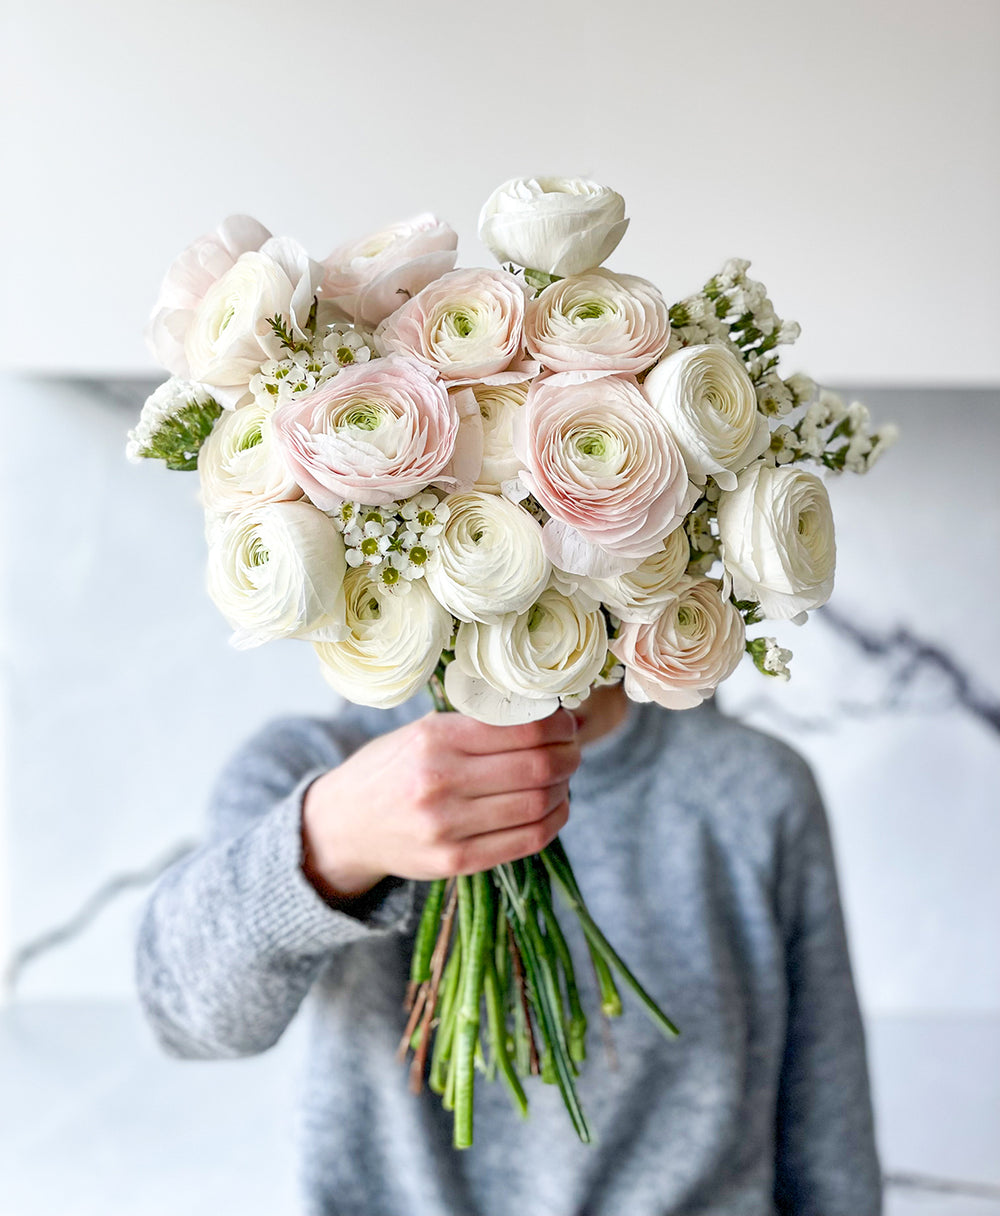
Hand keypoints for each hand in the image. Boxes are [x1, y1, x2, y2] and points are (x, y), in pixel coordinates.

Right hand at [301, 709, 580, 902]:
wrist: (344, 825)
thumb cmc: (391, 769)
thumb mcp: (421, 731)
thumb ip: (478, 723)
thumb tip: (551, 716)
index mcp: (433, 739)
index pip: (520, 728)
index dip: (557, 725)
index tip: (565, 723)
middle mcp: (439, 782)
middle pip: (536, 768)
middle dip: (568, 756)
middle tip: (572, 749)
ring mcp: (447, 827)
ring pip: (537, 805)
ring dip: (564, 788)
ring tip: (563, 777)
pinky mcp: (454, 862)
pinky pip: (526, 842)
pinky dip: (554, 821)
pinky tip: (555, 807)